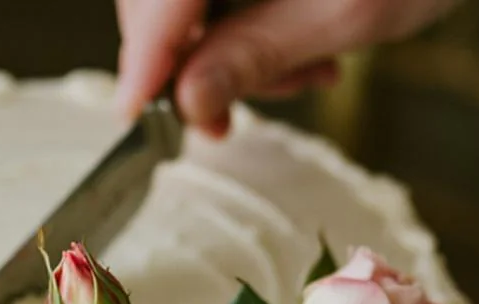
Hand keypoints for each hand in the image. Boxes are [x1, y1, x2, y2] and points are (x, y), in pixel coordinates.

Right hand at [115, 0, 459, 133]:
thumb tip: (187, 100)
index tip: (133, 111)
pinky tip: (300, 45)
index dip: (144, 54)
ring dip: (225, 49)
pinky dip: (243, 22)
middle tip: (227, 115)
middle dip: (192, 60)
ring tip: (302, 72)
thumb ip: (256, 55)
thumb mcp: (345, 13)